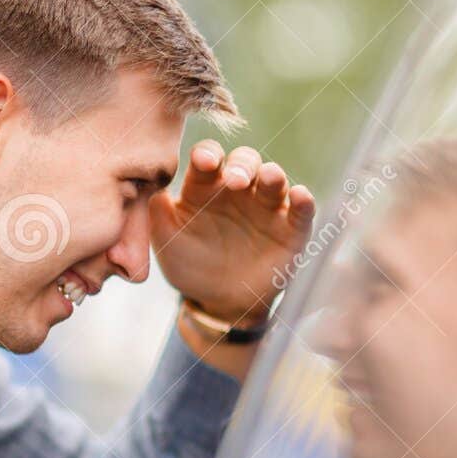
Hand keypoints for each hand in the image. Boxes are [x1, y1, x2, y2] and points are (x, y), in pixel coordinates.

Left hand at [150, 141, 316, 321]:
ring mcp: (266, 207)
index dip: (207, 155)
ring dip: (273, 175)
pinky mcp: (291, 228)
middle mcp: (238, 190)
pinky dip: (304, 201)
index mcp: (205, 187)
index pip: (207, 160)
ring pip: (274, 180)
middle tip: (235, 179)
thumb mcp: (169, 244)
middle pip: (244, 162)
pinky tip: (300, 196)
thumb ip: (159, 218)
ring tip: (269, 178)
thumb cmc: (190, 267)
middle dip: (241, 165)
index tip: (204, 162)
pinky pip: (301, 210)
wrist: (219, 302)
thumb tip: (153, 192)